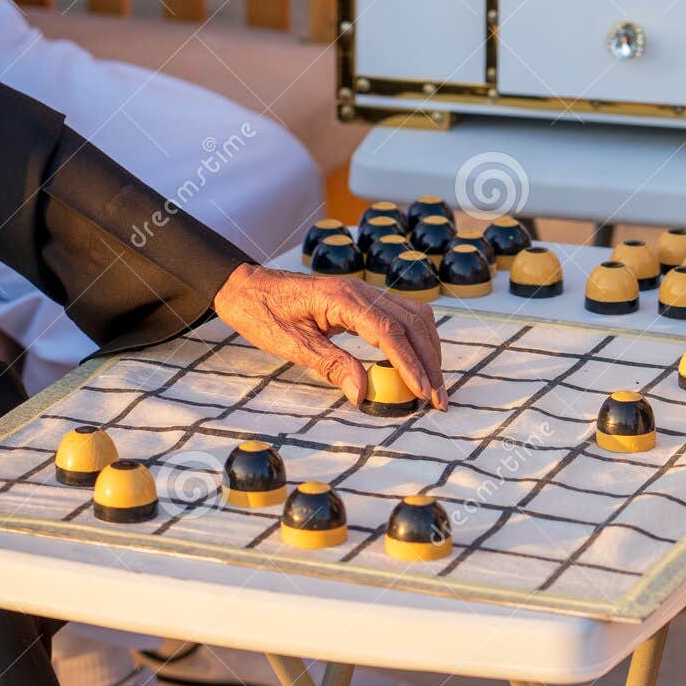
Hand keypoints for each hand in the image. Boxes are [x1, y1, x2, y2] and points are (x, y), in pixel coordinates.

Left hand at [212, 264, 446, 408]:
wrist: (247, 287)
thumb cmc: (264, 312)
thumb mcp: (293, 344)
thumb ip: (332, 365)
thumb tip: (363, 393)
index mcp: (343, 299)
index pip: (390, 332)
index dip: (411, 364)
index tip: (423, 392)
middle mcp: (361, 291)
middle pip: (412, 324)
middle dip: (430, 362)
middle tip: (438, 398)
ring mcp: (365, 293)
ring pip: (414, 317)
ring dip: (429, 351)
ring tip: (433, 385)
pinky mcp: (363, 301)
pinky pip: (402, 316)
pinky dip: (417, 340)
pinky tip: (418, 362)